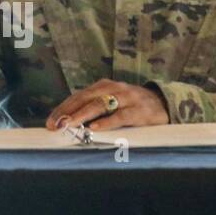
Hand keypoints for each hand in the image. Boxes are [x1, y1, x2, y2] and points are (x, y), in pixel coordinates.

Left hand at [46, 79, 168, 130]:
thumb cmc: (133, 106)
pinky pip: (121, 116)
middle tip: (56, 124)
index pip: (78, 96)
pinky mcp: (140, 111)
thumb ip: (94, 109)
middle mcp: (114, 88)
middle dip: (68, 112)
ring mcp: (128, 98)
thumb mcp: (113, 102)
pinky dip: (107, 122)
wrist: (165, 104)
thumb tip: (68, 123)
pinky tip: (95, 128)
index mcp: (104, 86)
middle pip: (86, 98)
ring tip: (69, 125)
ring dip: (82, 115)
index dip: (63, 109)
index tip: (50, 122)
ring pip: (101, 105)